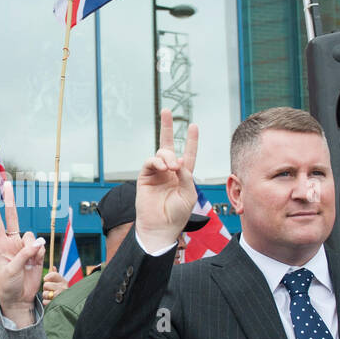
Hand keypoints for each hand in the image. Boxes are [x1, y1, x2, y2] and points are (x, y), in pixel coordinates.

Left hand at [0, 180, 44, 325]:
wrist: (19, 299)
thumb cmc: (8, 286)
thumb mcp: (11, 270)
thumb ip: (24, 255)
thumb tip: (39, 242)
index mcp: (1, 245)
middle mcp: (12, 242)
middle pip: (13, 217)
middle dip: (10, 200)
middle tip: (8, 182)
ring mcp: (24, 247)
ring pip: (32, 236)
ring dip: (32, 247)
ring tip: (29, 263)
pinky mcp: (35, 254)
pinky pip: (40, 248)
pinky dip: (39, 255)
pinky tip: (35, 265)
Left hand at [42, 269, 67, 303]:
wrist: (68, 303)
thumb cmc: (60, 291)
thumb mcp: (59, 282)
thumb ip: (54, 275)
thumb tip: (53, 267)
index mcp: (63, 281)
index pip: (52, 275)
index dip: (47, 277)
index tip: (46, 279)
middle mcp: (63, 287)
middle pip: (46, 285)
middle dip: (45, 288)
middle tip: (50, 290)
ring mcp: (60, 296)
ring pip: (45, 294)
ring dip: (46, 296)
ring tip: (51, 296)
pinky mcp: (56, 303)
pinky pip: (45, 301)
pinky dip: (46, 302)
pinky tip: (51, 301)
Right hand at [135, 110, 198, 250]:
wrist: (160, 227)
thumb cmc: (177, 215)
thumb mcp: (188, 194)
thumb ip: (186, 176)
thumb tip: (178, 161)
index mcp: (183, 175)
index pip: (188, 154)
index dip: (191, 140)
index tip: (193, 126)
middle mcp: (169, 171)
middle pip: (168, 144)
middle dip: (167, 127)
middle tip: (167, 111)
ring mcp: (157, 173)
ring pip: (161, 154)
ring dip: (167, 156)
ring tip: (172, 167)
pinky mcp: (145, 177)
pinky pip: (150, 162)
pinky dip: (157, 161)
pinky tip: (164, 167)